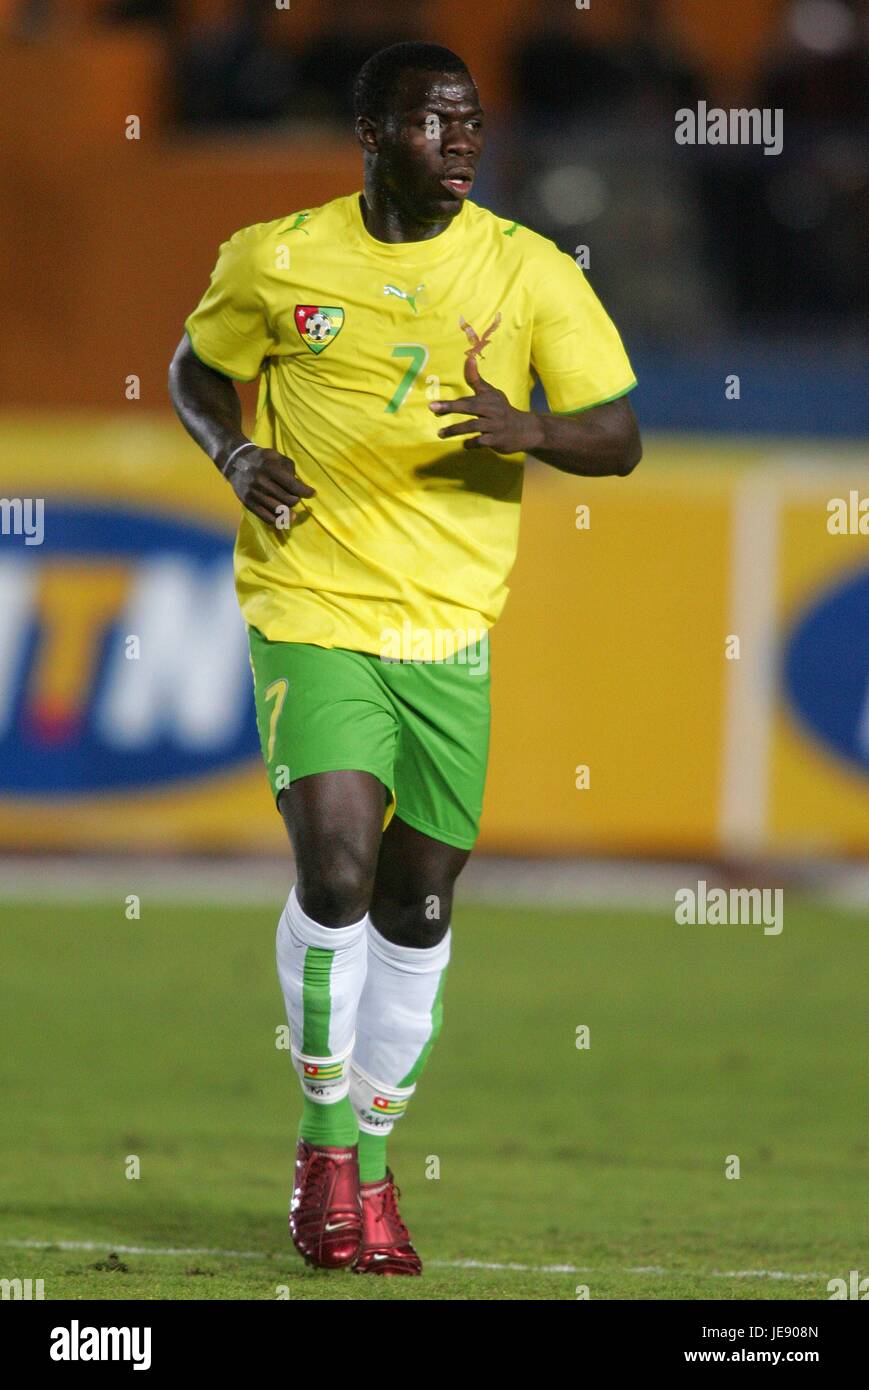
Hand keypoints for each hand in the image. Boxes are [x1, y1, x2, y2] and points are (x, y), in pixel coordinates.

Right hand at [222, 443, 315, 526]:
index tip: (313, 494)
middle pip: (288, 500)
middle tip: (297, 497)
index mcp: (270, 468)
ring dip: (289, 512)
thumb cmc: (261, 459)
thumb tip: (300, 486)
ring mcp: (253, 493)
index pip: (293, 485)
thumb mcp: (276, 456)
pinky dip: (277, 521)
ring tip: (293, 513)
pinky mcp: (248, 503)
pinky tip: (283, 519)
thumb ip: (289, 469)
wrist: (234, 462)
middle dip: (296, 500)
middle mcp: (261, 481)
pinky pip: (266, 518)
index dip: (306, 492)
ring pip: (279, 510)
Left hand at [429, 356, 543, 453]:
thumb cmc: (502, 410)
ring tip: (440, 434)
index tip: (432, 404)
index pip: (467, 398)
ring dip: (456, 429)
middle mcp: (491, 410)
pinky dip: (472, 443)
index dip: (451, 402)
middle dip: (451, 407)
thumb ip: (476, 379)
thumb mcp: (491, 393)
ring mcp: (494, 425)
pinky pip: (482, 441)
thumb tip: (469, 358)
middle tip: (433, 409)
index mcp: (487, 399)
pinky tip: (465, 445)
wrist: (525, 429)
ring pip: (473, 426)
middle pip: (470, 407)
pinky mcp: (497, 440)